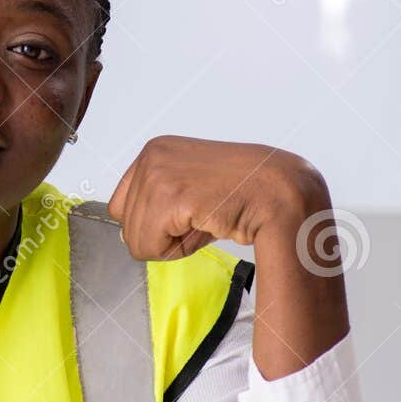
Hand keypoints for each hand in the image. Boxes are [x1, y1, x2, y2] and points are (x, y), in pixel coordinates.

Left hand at [107, 135, 326, 259]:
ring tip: (204, 221)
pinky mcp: (171, 196)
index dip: (151, 222)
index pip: (120, 205)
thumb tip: (129, 238)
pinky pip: (150, 246)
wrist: (280, 193)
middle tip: (199, 220)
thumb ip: (157, 206)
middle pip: (124, 224)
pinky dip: (177, 250)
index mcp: (154, 151)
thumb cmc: (241, 193)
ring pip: (135, 239)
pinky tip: (205, 226)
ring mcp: (159, 174)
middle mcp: (151, 157)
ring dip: (170, 244)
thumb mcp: (190, 188)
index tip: (185, 214)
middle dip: (161, 234)